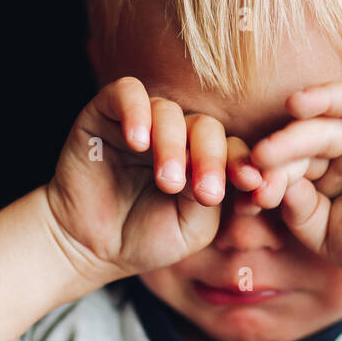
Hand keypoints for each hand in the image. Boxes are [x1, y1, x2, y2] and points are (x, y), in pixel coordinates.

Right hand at [45, 76, 266, 284]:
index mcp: (203, 160)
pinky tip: (138, 140)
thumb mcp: (192, 227)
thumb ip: (214, 195)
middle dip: (211, 157)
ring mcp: (143, 121)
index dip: (243, 163)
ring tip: (166, 181)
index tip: (250, 184)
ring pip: (168, 111)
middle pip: (206, 127)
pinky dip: (136, 111)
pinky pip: (126, 92)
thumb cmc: (144, 239)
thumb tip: (239, 168)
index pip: (232, 149)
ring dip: (173, 145)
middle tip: (205, 192)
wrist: (91, 247)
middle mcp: (177, 135)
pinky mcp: (106, 112)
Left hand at [247, 82, 341, 281]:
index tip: (251, 195)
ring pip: (324, 123)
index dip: (271, 178)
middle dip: (278, 155)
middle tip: (255, 167)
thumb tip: (275, 187)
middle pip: (304, 143)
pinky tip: (298, 104)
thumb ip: (297, 211)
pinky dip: (327, 97)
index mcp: (329, 174)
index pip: (293, 167)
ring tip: (268, 148)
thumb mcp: (325, 233)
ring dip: (294, 132)